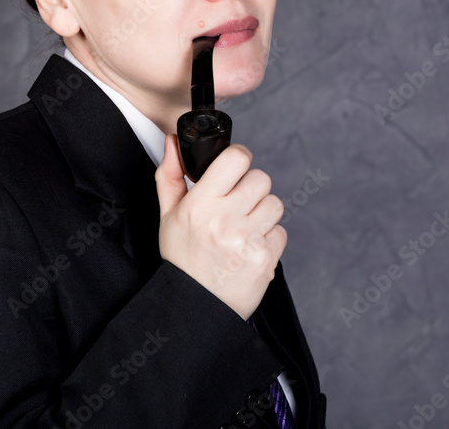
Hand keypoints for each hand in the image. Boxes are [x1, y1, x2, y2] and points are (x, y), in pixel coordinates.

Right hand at [156, 133, 286, 318]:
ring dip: (262, 212)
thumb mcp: (168, 216)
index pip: (237, 158)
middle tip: (237, 205)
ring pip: (275, 203)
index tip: (234, 169)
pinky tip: (249, 248)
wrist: (194, 306)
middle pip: (261, 178)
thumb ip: (171, 175)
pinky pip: (281, 232)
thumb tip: (174, 141)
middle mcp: (224, 221)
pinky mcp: (266, 259)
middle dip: (251, 188)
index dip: (239, 159)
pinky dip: (269, 238)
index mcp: (200, 205)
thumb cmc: (182, 258)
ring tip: (243, 228)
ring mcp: (247, 240)